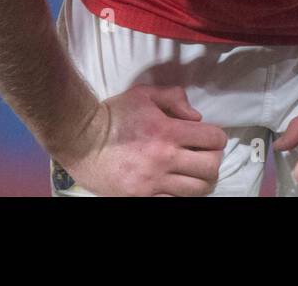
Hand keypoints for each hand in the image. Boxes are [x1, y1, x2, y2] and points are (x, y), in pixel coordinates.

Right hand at [54, 84, 226, 196]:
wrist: (80, 140)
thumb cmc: (113, 114)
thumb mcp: (144, 95)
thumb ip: (174, 98)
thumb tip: (197, 116)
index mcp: (168, 131)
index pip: (213, 139)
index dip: (217, 137)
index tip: (210, 137)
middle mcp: (164, 158)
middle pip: (211, 167)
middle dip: (213, 159)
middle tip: (205, 155)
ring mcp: (153, 182)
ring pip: (197, 189)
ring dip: (202, 180)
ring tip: (194, 173)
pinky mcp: (141, 197)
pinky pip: (174, 201)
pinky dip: (181, 193)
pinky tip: (176, 184)